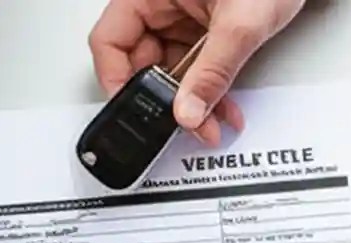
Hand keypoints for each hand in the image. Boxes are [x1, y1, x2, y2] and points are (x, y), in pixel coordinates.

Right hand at [88, 0, 304, 145]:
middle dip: (165, 101)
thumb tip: (188, 111)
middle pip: (141, 63)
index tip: (134, 111)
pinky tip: (222, 108)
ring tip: (210, 123)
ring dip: (190, 103)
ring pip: (170, 73)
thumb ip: (213, 71)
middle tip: (182, 123)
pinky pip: (194, 69)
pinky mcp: (202, 32)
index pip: (110, 41)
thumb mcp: (240, 24)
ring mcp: (181, 20)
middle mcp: (160, 5)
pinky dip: (207, 91)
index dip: (116, 80)